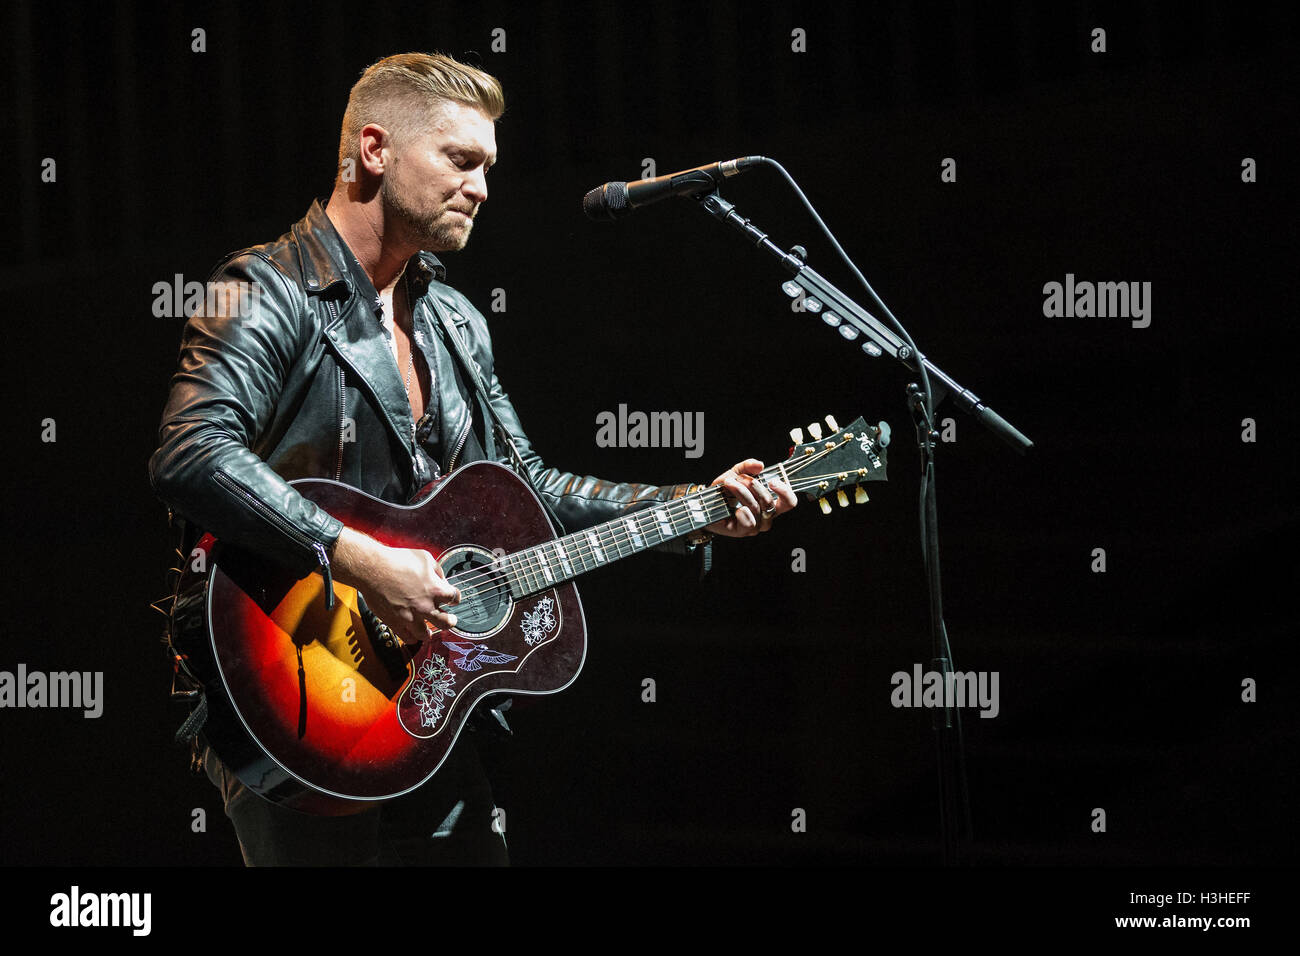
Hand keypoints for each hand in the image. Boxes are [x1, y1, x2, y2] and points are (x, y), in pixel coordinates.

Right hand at [330, 527, 460, 643]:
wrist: (372, 568)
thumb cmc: (396, 560)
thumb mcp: (424, 557)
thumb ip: (437, 570)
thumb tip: (441, 579)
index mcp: (435, 589)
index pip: (454, 598)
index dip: (454, 597)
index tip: (451, 598)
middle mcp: (425, 606)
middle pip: (447, 622)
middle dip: (450, 620)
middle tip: (450, 619)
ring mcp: (410, 617)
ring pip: (426, 635)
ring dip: (429, 632)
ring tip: (429, 629)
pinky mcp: (395, 622)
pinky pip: (407, 638)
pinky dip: (412, 638)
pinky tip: (413, 633)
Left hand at [704, 458, 797, 537]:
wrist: (706, 504)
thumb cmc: (724, 492)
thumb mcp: (735, 474)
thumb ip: (747, 467)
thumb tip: (760, 465)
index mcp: (770, 503)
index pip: (789, 502)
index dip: (785, 491)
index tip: (772, 481)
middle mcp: (766, 516)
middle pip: (770, 503)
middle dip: (756, 487)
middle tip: (743, 478)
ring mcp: (755, 525)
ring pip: (756, 509)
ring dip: (742, 493)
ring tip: (729, 484)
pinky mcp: (743, 531)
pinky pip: (749, 523)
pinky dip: (742, 512)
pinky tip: (734, 508)